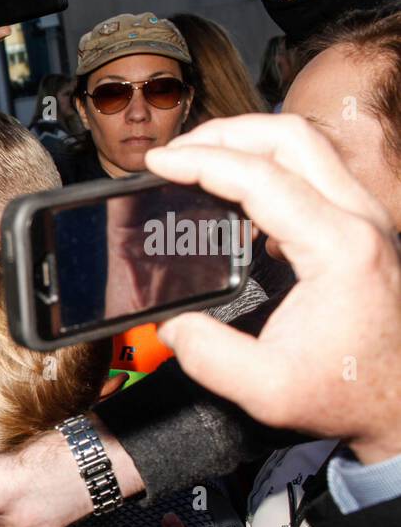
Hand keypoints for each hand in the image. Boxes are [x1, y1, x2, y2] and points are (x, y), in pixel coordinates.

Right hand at [149, 115, 400, 464]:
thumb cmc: (351, 393)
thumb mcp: (266, 389)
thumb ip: (208, 356)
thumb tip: (173, 327)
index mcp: (338, 248)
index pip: (262, 177)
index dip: (202, 162)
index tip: (159, 164)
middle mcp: (360, 221)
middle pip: (291, 137)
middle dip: (225, 133)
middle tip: (177, 151)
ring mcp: (367, 220)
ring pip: (308, 146)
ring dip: (250, 143)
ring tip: (202, 160)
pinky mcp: (362, 229)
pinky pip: (315, 173)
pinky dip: (270, 168)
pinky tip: (239, 199)